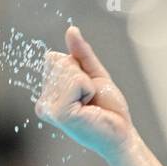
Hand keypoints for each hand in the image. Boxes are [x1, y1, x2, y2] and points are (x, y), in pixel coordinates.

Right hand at [34, 25, 134, 162]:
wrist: (122, 135)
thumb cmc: (109, 110)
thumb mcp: (94, 76)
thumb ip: (81, 54)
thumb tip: (71, 30)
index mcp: (48, 94)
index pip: (53, 58)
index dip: (78, 69)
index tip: (87, 92)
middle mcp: (44, 102)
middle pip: (59, 61)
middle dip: (83, 76)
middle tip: (91, 100)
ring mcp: (49, 108)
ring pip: (67, 68)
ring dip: (87, 84)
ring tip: (90, 105)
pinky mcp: (60, 113)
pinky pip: (75, 80)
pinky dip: (88, 89)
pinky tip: (89, 108)